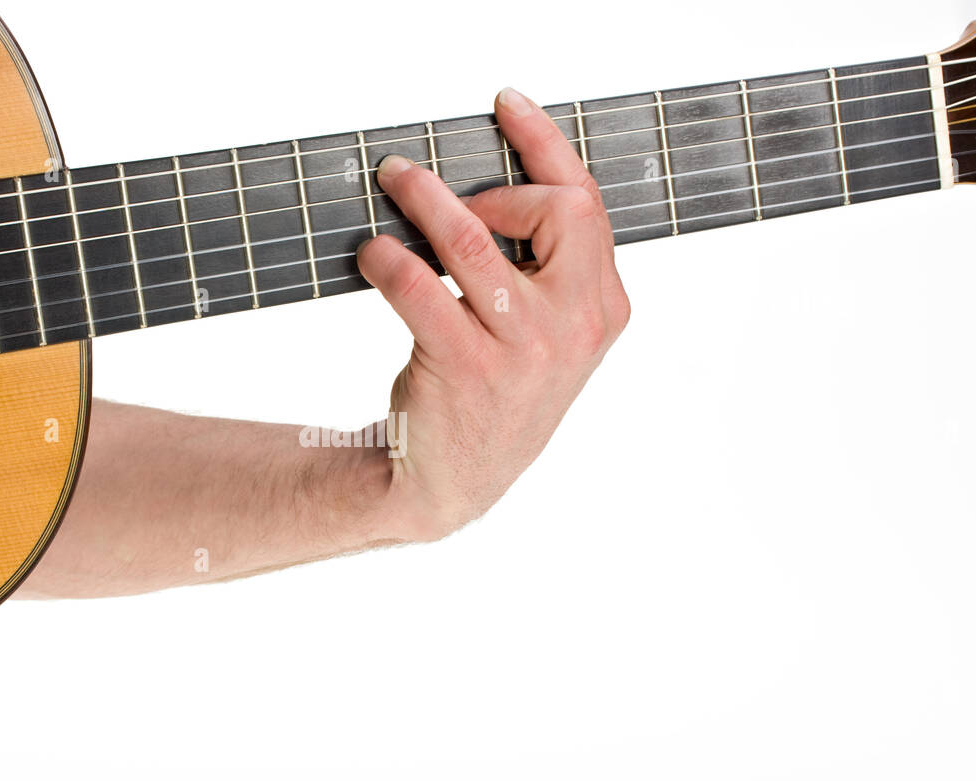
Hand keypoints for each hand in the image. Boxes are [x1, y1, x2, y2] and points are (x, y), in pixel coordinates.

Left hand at [358, 87, 629, 541]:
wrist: (455, 480)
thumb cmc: (495, 393)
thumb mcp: (545, 334)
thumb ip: (544, 268)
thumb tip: (490, 182)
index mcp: (603, 307)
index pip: (585, 204)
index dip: (544, 145)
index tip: (505, 105)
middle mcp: (576, 326)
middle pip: (551, 210)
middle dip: (487, 182)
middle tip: (429, 179)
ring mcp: (524, 349)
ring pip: (471, 239)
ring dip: (423, 198)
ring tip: (392, 181)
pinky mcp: (467, 367)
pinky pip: (419, 286)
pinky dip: (387, 258)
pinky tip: (371, 255)